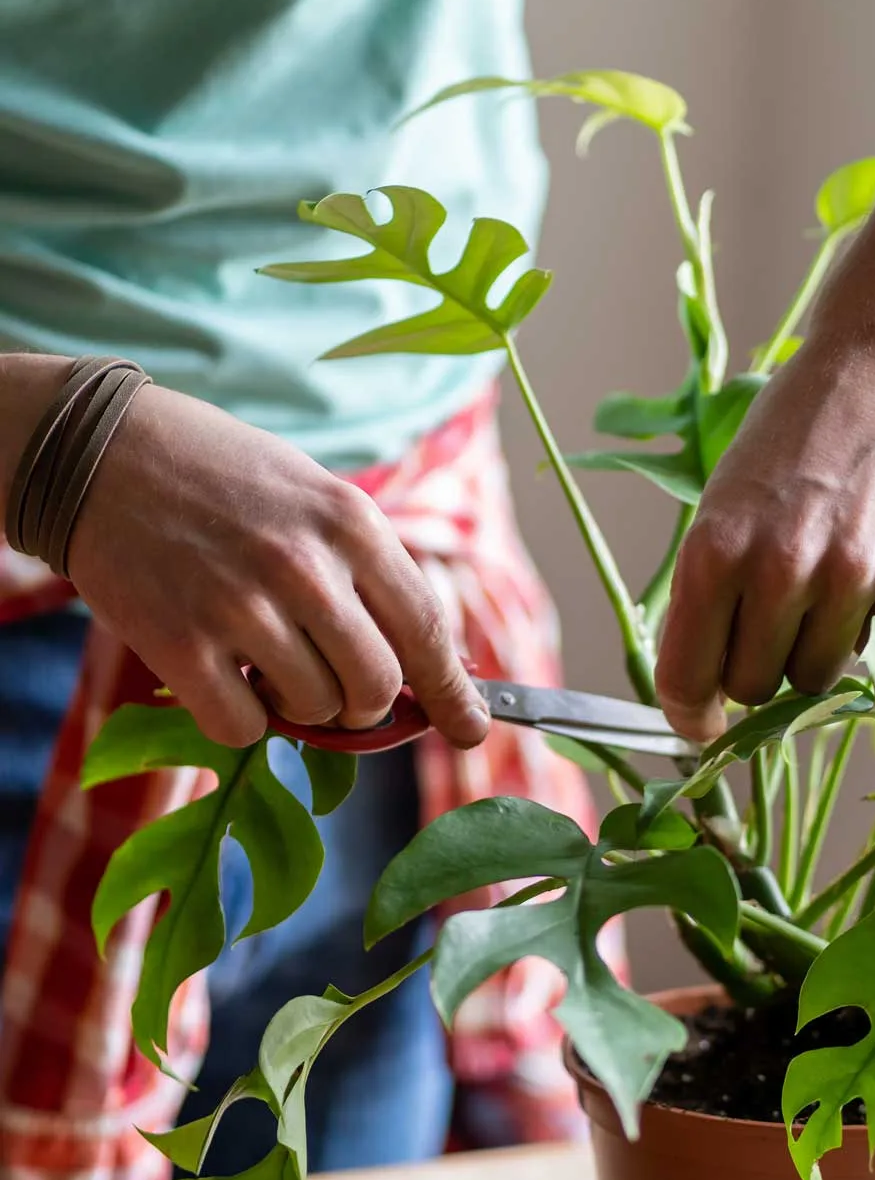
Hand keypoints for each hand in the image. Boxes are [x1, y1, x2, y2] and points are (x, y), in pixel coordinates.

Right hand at [68, 384, 490, 748]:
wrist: (100, 450)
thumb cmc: (219, 475)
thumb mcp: (312, 495)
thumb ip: (365, 571)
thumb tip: (419, 665)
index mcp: (350, 523)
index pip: (426, 629)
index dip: (452, 692)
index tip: (470, 729)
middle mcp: (305, 567)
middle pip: (376, 687)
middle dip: (365, 705)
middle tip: (336, 688)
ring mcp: (240, 608)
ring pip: (312, 711)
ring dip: (297, 705)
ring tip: (262, 655)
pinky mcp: (178, 645)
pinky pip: (242, 728)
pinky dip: (240, 718)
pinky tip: (222, 672)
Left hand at [655, 327, 874, 741]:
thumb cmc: (793, 435)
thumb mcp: (723, 503)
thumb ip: (711, 592)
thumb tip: (701, 688)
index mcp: (715, 551)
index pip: (687, 676)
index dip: (688, 712)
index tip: (698, 724)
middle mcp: (780, 570)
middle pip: (752, 688)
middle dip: (754, 668)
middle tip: (771, 620)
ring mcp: (852, 579)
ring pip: (815, 681)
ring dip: (812, 651)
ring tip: (823, 584)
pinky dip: (870, 625)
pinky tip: (871, 565)